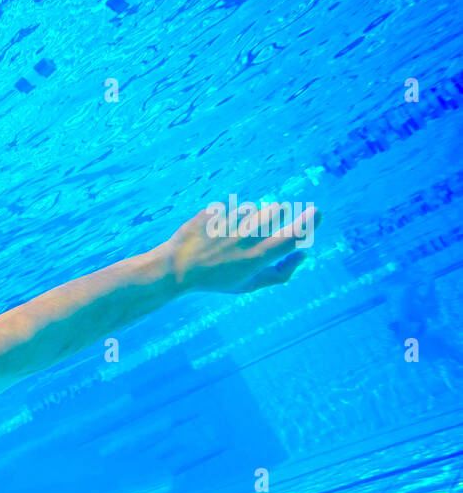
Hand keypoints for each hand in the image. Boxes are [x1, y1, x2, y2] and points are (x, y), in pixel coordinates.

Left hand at [162, 202, 320, 293]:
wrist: (177, 269)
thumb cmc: (218, 279)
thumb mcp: (249, 284)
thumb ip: (281, 272)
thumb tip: (304, 254)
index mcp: (257, 258)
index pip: (292, 236)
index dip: (309, 222)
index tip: (316, 211)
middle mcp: (244, 239)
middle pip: (275, 210)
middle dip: (273, 215)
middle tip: (258, 229)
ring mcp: (226, 223)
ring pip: (251, 207)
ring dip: (247, 218)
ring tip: (229, 236)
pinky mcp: (211, 213)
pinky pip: (228, 207)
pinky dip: (225, 217)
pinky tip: (212, 233)